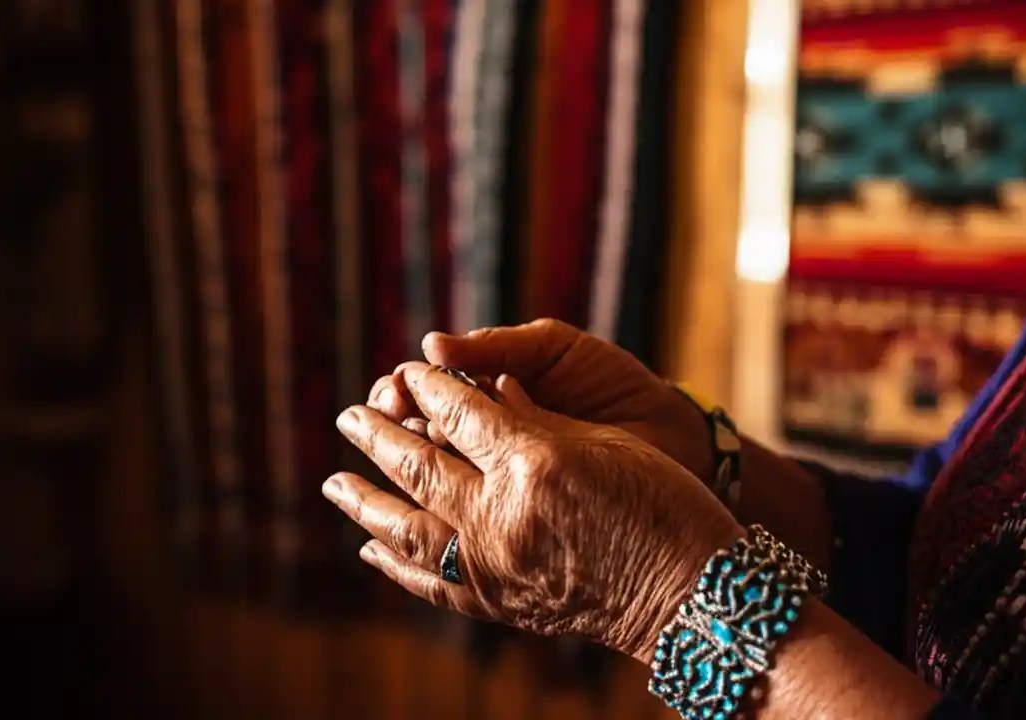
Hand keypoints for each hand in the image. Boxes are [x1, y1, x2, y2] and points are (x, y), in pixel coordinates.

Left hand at [326, 362, 741, 660]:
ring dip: (365, 501)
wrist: (690, 595)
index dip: (430, 388)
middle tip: (348, 414)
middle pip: (417, 465)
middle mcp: (501, 514)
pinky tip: (370, 548)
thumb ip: (537, 418)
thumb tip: (487, 391)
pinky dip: (395, 563)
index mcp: (533, 461)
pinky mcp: (498, 605)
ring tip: (334, 482)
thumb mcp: (604, 444)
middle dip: (377, 434)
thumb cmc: (664, 503)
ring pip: (406, 527)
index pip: (459, 412)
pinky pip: (429, 581)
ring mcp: (494, 566)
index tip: (407, 372)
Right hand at [366, 319, 715, 482]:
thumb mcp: (556, 350)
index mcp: (486, 393)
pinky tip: (438, 483)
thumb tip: (432, 345)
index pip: (427, 391)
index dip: (407, 387)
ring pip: (435, 471)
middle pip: (418, 430)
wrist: (671, 435)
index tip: (398, 385)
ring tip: (412, 439)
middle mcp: (481, 439)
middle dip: (397, 419)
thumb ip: (498, 347)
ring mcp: (495, 480)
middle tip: (392, 410)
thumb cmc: (614, 384)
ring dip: (414, 454)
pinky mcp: (515, 514)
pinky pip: (468, 507)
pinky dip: (448, 495)